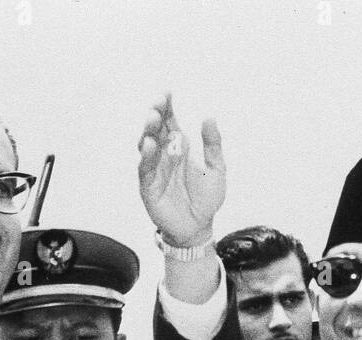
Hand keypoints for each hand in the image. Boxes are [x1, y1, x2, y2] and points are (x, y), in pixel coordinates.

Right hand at [138, 94, 225, 246]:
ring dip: (148, 131)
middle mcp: (164, 154)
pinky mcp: (148, 187)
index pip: (169, 120)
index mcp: (179, 146)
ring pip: (146, 145)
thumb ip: (212, 145)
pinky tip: (150, 145)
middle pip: (154, 129)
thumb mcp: (216, 168)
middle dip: (154, 114)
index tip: (167, 92)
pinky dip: (146, 157)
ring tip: (152, 119)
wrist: (201, 226)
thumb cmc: (207, 197)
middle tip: (158, 103)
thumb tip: (209, 117)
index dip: (166, 106)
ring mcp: (154, 169)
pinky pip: (145, 169)